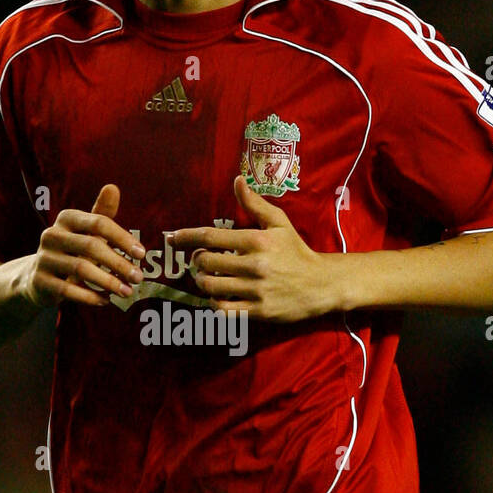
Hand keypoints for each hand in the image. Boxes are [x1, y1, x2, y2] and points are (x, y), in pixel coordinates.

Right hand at [22, 184, 144, 307]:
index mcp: (67, 218)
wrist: (38, 278)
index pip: (99, 223)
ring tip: (127, 291)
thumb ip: (102, 214)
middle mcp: (52, 235)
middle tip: (138, 277)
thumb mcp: (86, 232)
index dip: (122, 237)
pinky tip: (105, 300)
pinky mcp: (40, 281)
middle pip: (91, 246)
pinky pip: (68, 290)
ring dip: (108, 282)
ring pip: (80, 269)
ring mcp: (44, 258)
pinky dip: (89, 296)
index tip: (141, 253)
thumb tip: (113, 187)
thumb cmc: (71, 251)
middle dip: (118, 263)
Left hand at [168, 176, 330, 321]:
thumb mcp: (279, 223)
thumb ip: (254, 204)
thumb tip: (236, 181)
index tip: (172, 238)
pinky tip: (216, 296)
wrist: (320, 284)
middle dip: (197, 261)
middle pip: (206, 262)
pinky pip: (223, 309)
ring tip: (205, 277)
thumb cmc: (296, 250)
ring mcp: (256, 289)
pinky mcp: (259, 311)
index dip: (186, 237)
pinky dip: (213, 303)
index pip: (210, 237)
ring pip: (211, 286)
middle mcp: (254, 265)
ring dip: (202, 281)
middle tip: (201, 260)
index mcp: (257, 240)